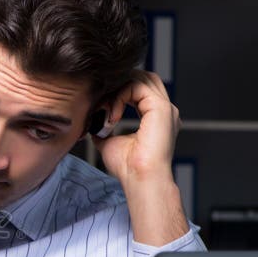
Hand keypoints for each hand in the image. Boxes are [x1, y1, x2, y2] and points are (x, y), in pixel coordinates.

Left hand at [92, 71, 180, 185]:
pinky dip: (120, 96)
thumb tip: (92, 121)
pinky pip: (137, 86)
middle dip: (118, 85)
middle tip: (102, 103)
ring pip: (140, 78)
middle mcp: (163, 110)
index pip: (139, 88)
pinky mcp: (161, 108)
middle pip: (142, 77)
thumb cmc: (128, 168)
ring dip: (117, 90)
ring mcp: (165, 108)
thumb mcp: (109, 142)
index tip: (100, 109)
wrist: (140, 179)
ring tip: (107, 112)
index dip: (117, 91)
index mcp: (155, 117)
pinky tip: (113, 116)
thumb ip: (103, 127)